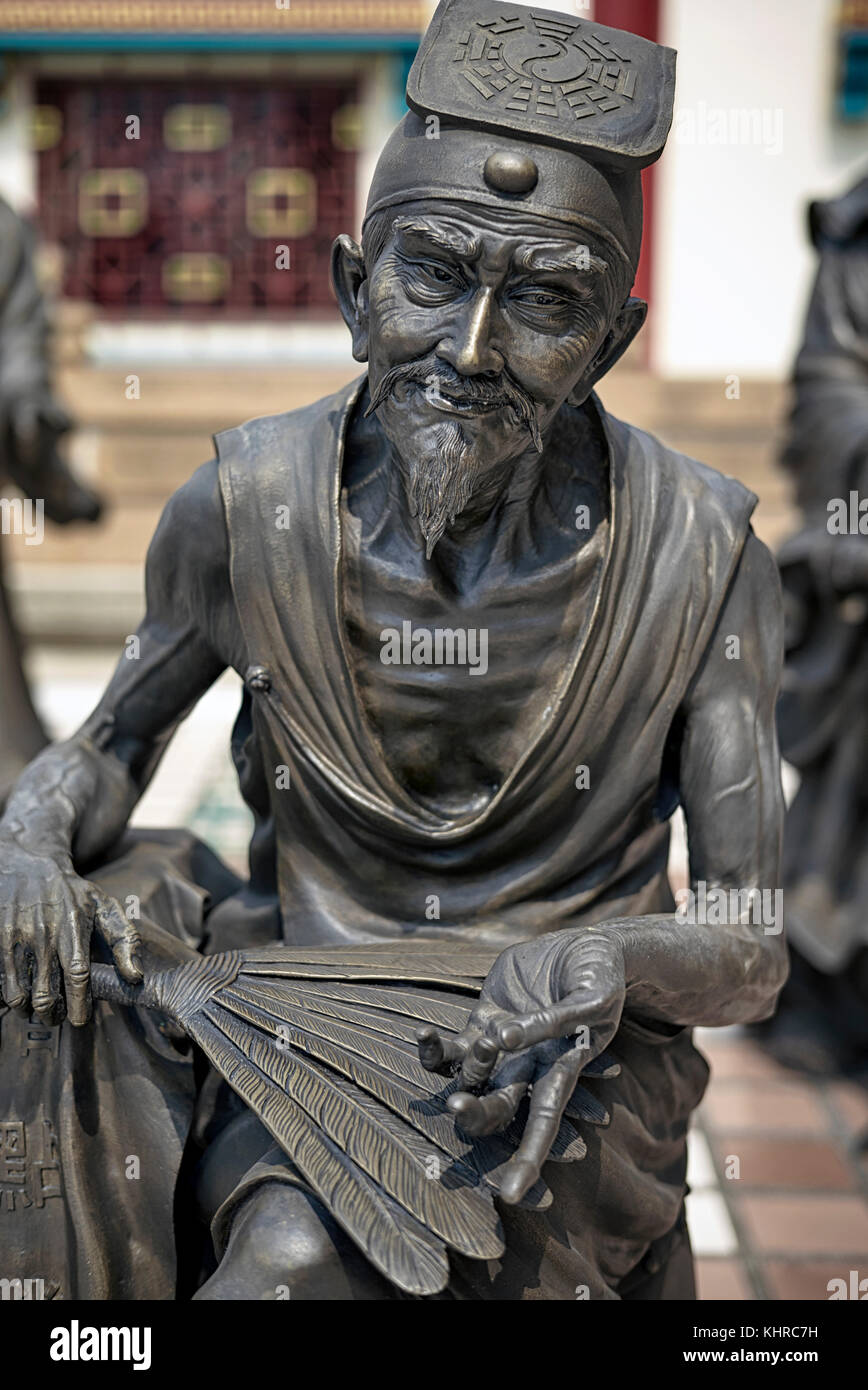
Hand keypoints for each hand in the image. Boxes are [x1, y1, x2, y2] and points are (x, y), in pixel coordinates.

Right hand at [0, 839, 141, 1025]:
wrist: (27, 865)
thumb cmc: (71, 893)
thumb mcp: (104, 906)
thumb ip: (125, 940)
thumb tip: (135, 977)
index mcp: (74, 927)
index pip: (78, 977)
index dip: (78, 1005)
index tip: (79, 1020)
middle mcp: (43, 934)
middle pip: (46, 994)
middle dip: (52, 1015)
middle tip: (56, 1018)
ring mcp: (16, 938)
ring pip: (19, 995)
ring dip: (28, 1010)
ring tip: (37, 1009)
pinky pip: (0, 982)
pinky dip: (8, 995)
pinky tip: (19, 993)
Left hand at [417, 929, 625, 1203]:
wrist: (585, 948)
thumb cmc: (599, 980)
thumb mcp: (590, 1000)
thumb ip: (554, 1021)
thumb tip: (504, 1036)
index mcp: (561, 1072)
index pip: (543, 1125)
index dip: (530, 1160)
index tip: (512, 1195)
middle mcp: (528, 1068)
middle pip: (497, 1107)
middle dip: (477, 1114)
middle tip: (459, 1108)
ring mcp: (502, 1047)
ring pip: (469, 1078)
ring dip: (453, 1076)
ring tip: (436, 1048)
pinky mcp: (483, 1020)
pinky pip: (453, 1045)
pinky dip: (434, 1047)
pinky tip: (422, 1037)